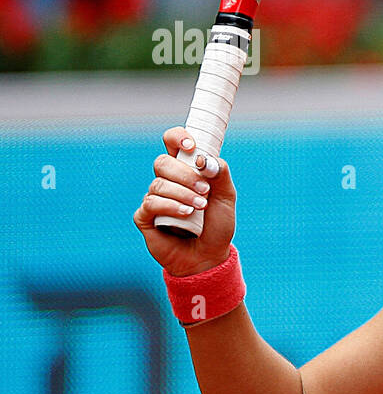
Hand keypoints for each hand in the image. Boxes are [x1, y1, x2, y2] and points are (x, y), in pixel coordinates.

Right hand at [133, 128, 236, 275]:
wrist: (209, 256)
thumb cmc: (217, 225)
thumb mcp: (227, 197)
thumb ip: (220, 173)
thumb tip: (202, 158)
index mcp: (186, 170)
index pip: (172, 142)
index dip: (177, 138)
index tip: (190, 146)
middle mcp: (167, 181)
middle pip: (163, 162)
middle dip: (185, 175)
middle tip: (205, 190)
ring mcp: (154, 198)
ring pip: (159, 183)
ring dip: (183, 194)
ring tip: (199, 207)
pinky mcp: (145, 217)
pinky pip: (151, 203)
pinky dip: (170, 206)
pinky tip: (185, 214)